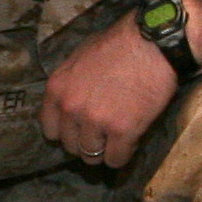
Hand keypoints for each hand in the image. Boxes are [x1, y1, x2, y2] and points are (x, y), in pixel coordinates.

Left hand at [40, 0, 201, 168]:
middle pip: (70, 145)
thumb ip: (70, 84)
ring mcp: (95, 121)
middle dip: (85, 141)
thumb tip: (69, 101)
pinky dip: (122, 156)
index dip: (66, 131)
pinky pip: (115, 159)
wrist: (152, 42)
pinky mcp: (122, 131)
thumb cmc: (118, 43)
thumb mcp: (79, 57)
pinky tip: (130, 143)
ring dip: (103, 151)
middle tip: (102, 134)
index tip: (79, 130)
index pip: (49, 129)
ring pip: (91, 156)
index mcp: (57, 89)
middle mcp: (71, 108)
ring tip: (115, 140)